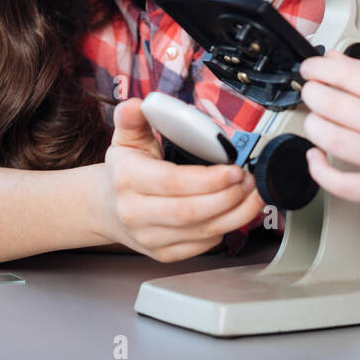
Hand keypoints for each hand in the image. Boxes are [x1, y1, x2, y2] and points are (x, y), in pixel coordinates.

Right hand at [100, 98, 265, 261]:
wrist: (107, 207)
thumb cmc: (124, 171)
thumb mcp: (126, 139)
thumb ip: (133, 119)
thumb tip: (138, 105)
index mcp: (127, 178)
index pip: (172, 182)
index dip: (209, 179)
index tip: (234, 169)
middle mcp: (134, 212)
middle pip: (190, 212)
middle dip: (228, 197)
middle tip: (248, 180)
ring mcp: (149, 237)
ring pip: (202, 231)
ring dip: (236, 213)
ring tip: (252, 194)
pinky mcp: (163, 254)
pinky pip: (202, 246)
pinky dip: (226, 229)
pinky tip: (236, 211)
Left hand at [299, 50, 359, 216]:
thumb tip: (333, 60)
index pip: (349, 75)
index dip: (319, 69)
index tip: (309, 69)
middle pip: (332, 104)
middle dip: (311, 95)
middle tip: (310, 94)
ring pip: (329, 139)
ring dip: (311, 126)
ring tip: (315, 122)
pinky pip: (338, 182)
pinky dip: (317, 168)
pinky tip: (316, 157)